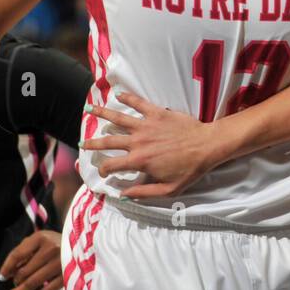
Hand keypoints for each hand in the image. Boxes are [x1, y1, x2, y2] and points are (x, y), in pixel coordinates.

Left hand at [0, 230, 63, 289]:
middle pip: (24, 271)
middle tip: (14, 286)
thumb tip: (8, 273)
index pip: (17, 255)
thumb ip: (24, 251)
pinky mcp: (68, 275)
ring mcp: (61, 263)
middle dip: (15, 281)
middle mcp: (52, 249)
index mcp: (42, 237)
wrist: (83, 245)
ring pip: (33, 282)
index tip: (2, 277)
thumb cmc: (56, 243)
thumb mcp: (40, 240)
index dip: (6, 267)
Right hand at [81, 92, 218, 198]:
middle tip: (82, 143)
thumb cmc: (191, 170)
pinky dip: (128, 97)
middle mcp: (138, 142)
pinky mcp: (157, 114)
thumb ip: (144, 193)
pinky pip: (139, 103)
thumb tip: (123, 196)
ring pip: (117, 118)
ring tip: (88, 109)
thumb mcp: (169, 189)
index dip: (103, 170)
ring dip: (101, 113)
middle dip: (92, 143)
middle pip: (108, 141)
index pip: (111, 165)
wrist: (208, 146)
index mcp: (139, 161)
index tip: (102, 172)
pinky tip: (118, 93)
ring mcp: (146, 126)